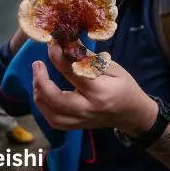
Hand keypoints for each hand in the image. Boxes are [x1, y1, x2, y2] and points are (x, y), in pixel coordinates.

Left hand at [32, 44, 157, 133]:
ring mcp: (81, 120)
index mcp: (99, 91)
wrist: (132, 114)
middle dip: (40, 80)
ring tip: (38, 79)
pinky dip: (44, 108)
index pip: (71, 72)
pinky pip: (54, 122)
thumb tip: (67, 44)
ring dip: (39, 95)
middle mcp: (87, 108)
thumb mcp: (113, 68)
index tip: (52, 44)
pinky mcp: (77, 126)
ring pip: (51, 114)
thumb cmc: (124, 87)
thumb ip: (89, 59)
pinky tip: (43, 95)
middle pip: (54, 99)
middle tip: (37, 64)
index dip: (57, 55)